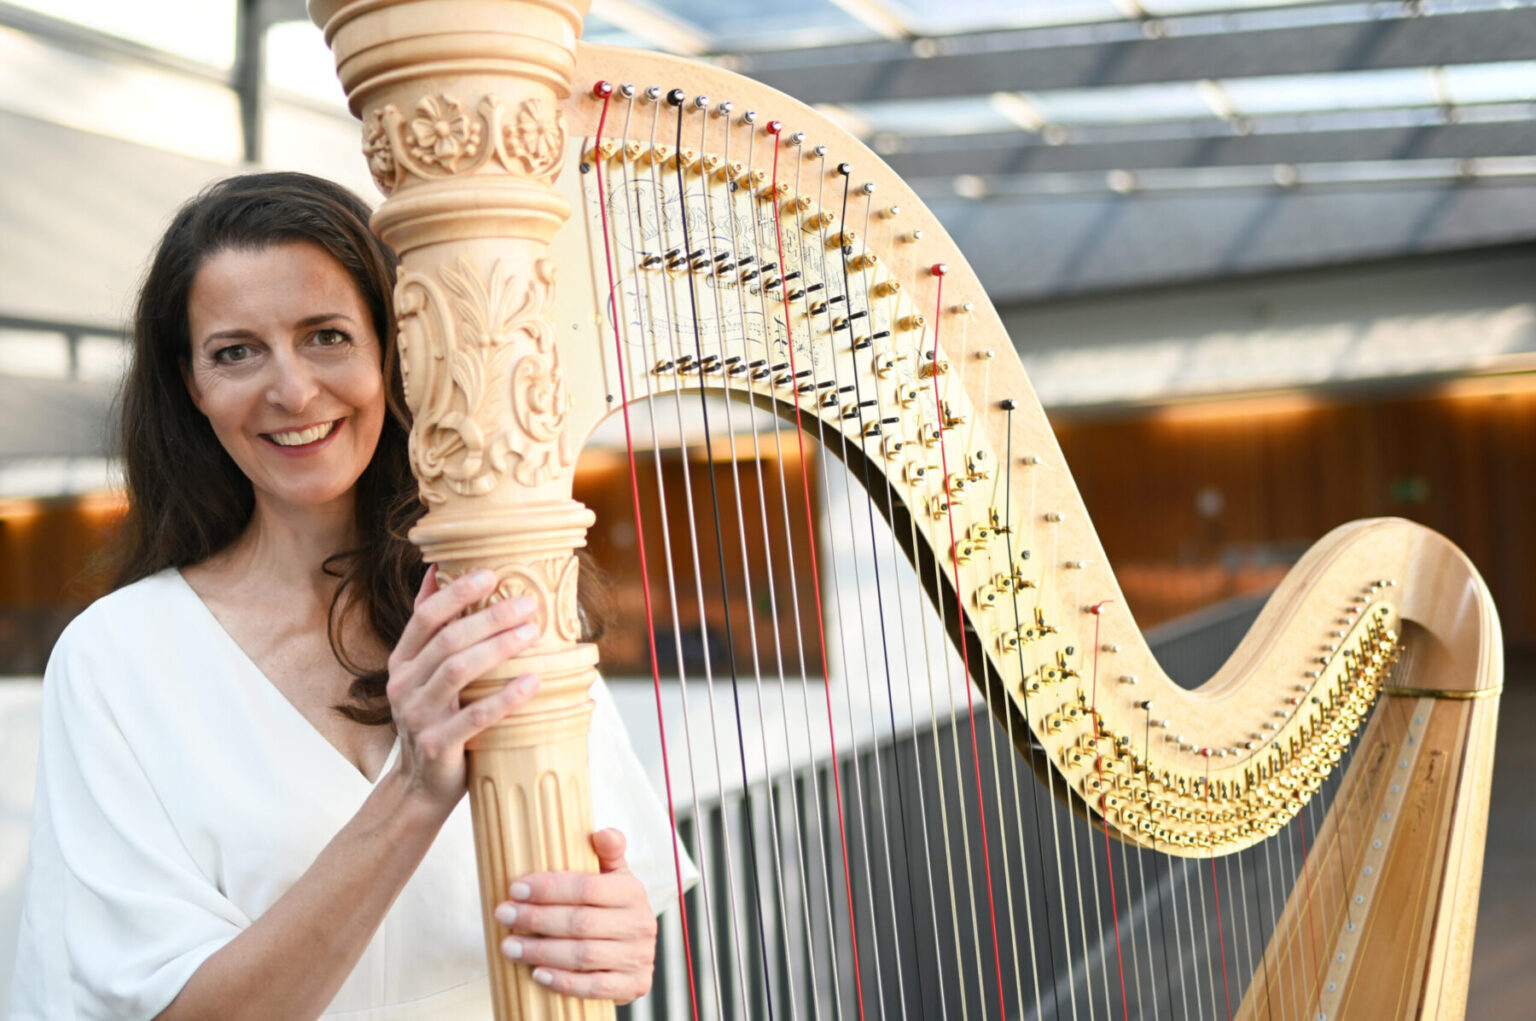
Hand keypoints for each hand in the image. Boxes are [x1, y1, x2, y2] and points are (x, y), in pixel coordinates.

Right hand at [386, 566, 541, 809]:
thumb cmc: (434, 718)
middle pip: (447, 641)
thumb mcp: (424, 674)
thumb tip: (437, 572)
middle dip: (489, 617)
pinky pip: (475, 716)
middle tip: (528, 604)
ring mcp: (418, 716)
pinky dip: (505, 698)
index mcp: (402, 662)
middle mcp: (404, 685)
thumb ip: (431, 629)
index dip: (456, 593)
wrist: (420, 786)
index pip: (425, 618)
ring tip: (533, 632)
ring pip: (457, 671)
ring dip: (498, 648)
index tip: (491, 574)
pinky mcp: (438, 745)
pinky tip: (532, 681)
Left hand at [495, 829, 656, 1002]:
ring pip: (583, 955)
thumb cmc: (612, 906)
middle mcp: (640, 924)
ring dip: (541, 951)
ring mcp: (638, 957)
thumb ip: (608, 852)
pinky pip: (594, 987)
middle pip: (581, 923)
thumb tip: (601, 833)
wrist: (634, 948)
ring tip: (509, 946)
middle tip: (503, 915)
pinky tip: (537, 973)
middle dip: (536, 919)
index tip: (515, 889)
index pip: (587, 888)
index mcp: (633, 891)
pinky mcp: (633, 985)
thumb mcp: (614, 876)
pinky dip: (564, 981)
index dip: (549, 889)